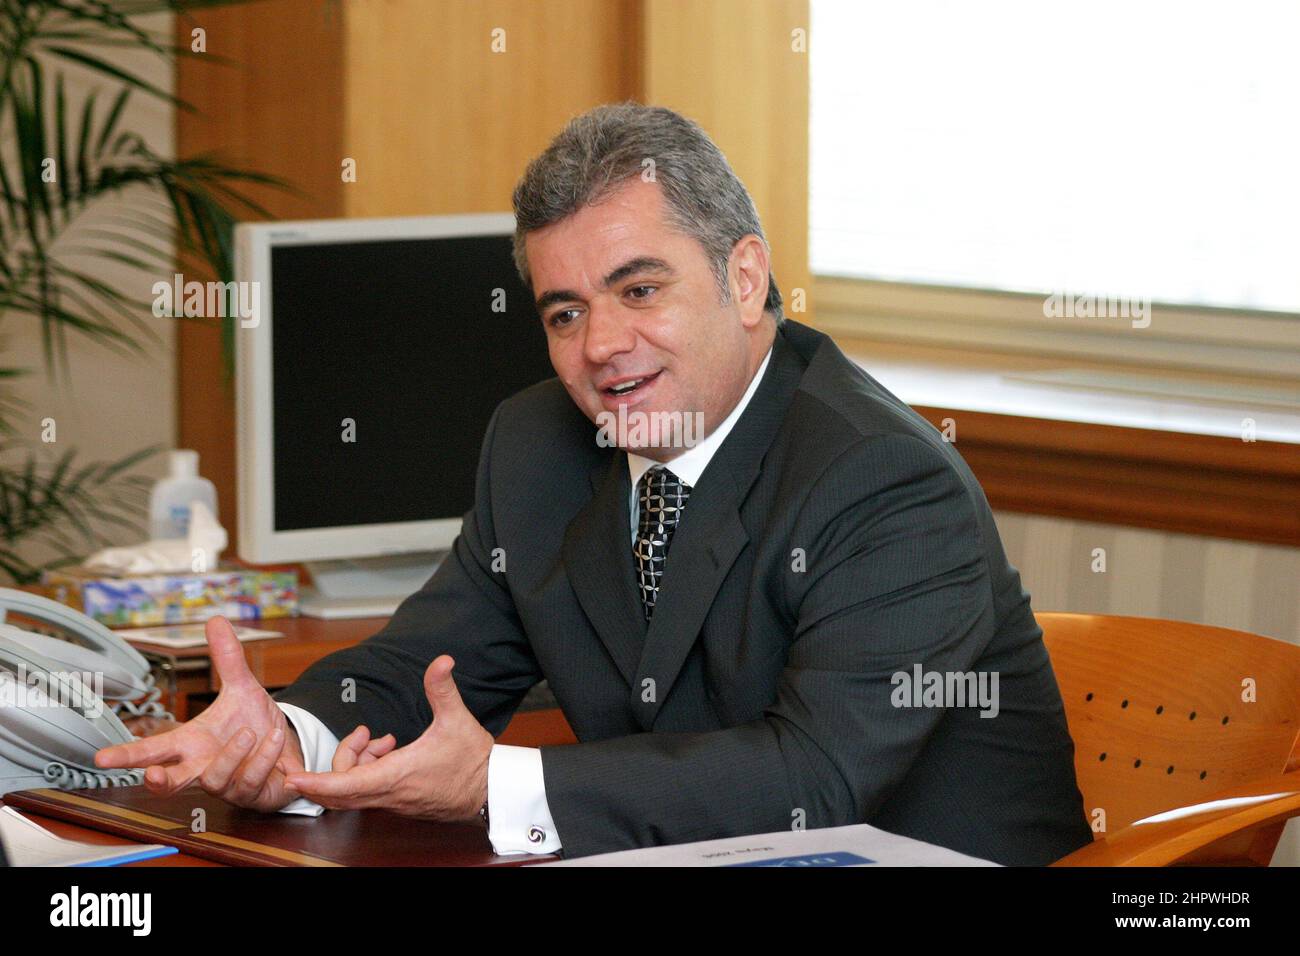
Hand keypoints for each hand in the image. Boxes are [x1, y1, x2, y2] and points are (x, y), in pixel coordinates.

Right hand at [94, 616, 392, 811]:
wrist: (288, 747)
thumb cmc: (254, 723)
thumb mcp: (243, 688)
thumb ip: (228, 658)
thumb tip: (216, 620)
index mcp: (193, 744)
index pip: (153, 751)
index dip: (127, 756)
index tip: (101, 758)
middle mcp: (204, 768)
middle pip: (172, 783)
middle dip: (160, 782)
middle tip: (151, 776)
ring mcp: (228, 786)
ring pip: (217, 779)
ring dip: (233, 754)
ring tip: (251, 731)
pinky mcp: (254, 795)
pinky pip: (252, 781)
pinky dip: (264, 757)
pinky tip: (273, 739)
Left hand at [283, 655, 492, 822]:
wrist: (492, 791)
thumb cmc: (474, 761)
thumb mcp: (457, 719)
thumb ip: (442, 689)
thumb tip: (442, 661)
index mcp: (396, 775)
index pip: (345, 785)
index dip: (315, 781)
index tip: (292, 776)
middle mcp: (389, 794)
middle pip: (339, 791)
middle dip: (334, 763)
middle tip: (358, 735)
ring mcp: (393, 802)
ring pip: (354, 791)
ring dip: (355, 764)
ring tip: (380, 740)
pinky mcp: (399, 803)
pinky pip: (369, 792)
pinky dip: (367, 772)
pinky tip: (390, 752)